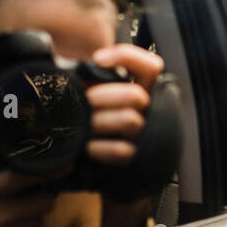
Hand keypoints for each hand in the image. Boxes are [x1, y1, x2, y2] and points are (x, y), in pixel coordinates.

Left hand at [84, 44, 164, 165]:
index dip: (127, 57)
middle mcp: (152, 112)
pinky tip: (87, 147)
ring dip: (99, 121)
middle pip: (135, 95)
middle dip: (102, 96)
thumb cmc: (94, 124)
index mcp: (145, 91)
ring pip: (129, 120)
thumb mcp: (96, 97)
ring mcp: (147, 137)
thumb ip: (93, 79)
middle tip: (84, 102)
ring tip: (83, 124)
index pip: (151, 66)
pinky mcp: (138, 160)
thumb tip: (74, 65)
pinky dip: (99, 148)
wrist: (95, 170)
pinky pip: (122, 151)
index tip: (98, 59)